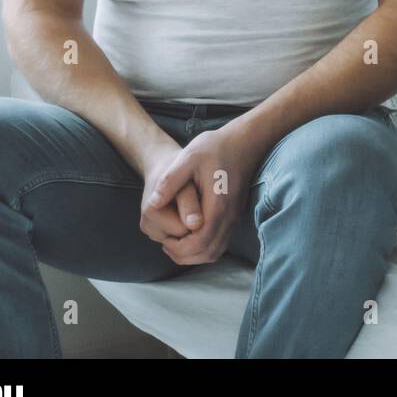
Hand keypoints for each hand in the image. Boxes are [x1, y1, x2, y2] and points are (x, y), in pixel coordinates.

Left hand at [146, 122, 260, 265]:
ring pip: (216, 251)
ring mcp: (235, 217)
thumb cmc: (215, 147)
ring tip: (176, 244)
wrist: (244, 141)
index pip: (201, 241)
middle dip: (185, 255)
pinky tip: (189, 235)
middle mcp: (230, 215)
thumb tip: (152, 203)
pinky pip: (221, 242)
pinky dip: (204, 247)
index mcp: (218, 204)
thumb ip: (170, 181)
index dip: (180, 248)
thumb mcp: (187, 158)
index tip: (164, 240)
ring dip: (195, 254)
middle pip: (209, 252)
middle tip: (167, 245)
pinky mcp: (235, 215)